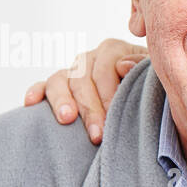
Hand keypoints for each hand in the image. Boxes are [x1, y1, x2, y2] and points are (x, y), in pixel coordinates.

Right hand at [23, 38, 146, 143]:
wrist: (143, 101)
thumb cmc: (150, 90)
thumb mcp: (154, 78)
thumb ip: (143, 67)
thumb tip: (123, 65)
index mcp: (114, 51)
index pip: (106, 67)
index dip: (110, 92)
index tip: (115, 115)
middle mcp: (90, 59)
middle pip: (82, 78)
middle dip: (90, 107)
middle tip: (97, 135)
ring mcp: (72, 72)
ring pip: (60, 80)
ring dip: (63, 101)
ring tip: (67, 120)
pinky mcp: (57, 87)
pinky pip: (43, 86)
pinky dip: (36, 92)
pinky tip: (32, 103)